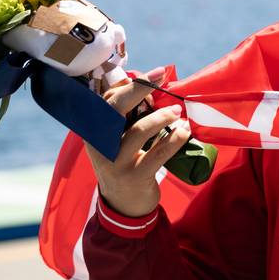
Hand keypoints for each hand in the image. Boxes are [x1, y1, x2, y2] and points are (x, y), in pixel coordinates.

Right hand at [83, 67, 191, 216]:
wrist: (124, 205)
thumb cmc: (125, 163)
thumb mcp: (117, 140)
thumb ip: (126, 117)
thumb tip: (146, 86)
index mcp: (93, 132)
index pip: (106, 100)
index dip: (128, 84)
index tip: (153, 74)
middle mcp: (99, 145)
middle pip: (115, 108)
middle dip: (139, 89)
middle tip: (161, 77)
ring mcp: (116, 162)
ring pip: (140, 130)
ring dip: (163, 117)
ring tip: (178, 112)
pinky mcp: (135, 176)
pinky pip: (158, 153)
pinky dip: (175, 139)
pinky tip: (185, 131)